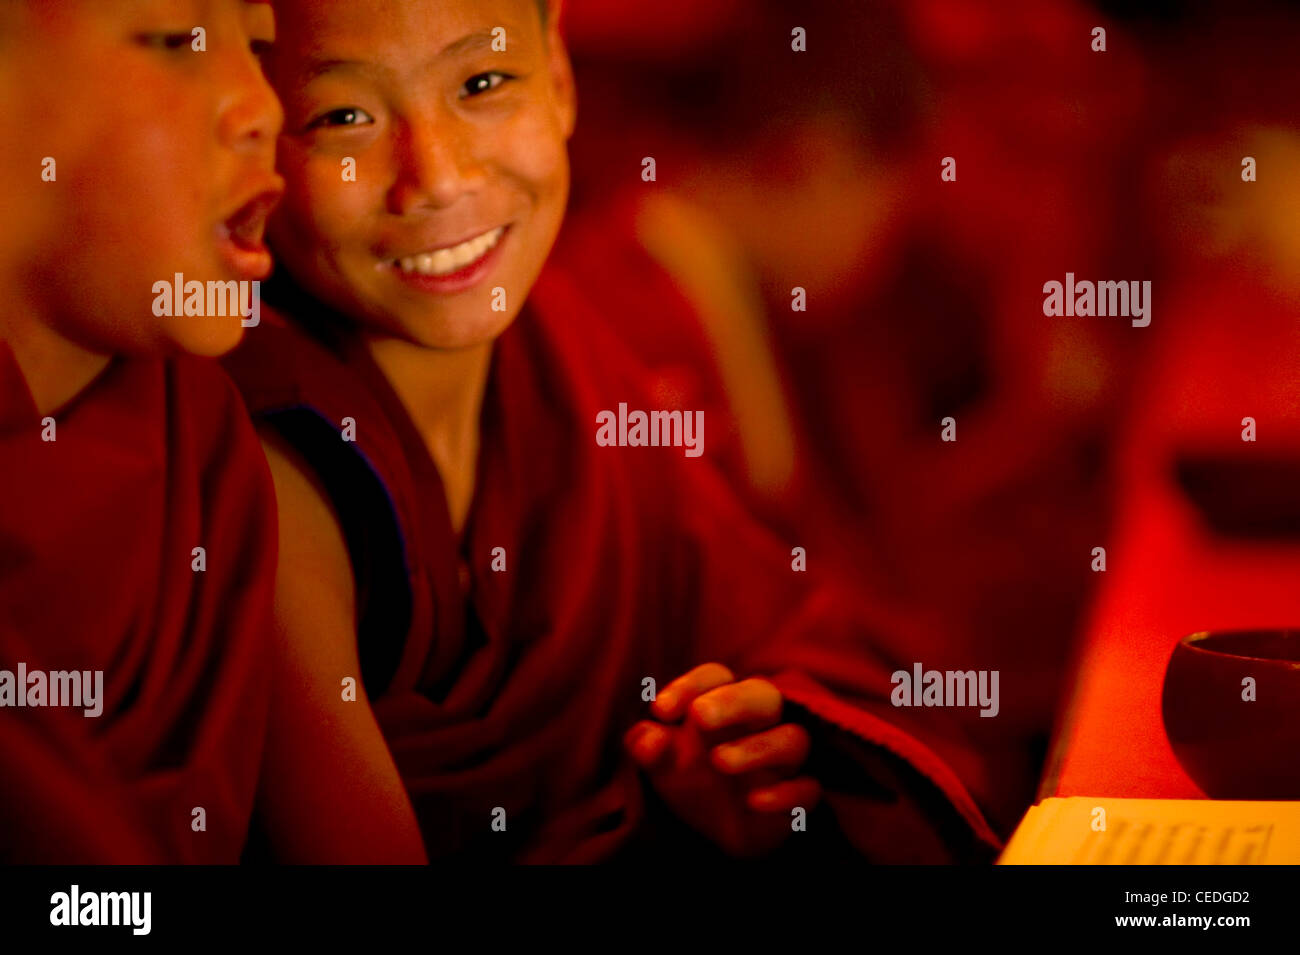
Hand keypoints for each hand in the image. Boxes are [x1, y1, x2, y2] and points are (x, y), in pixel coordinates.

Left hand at [623, 662, 820, 857]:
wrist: (716, 831)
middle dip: (732, 702)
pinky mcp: (798, 796)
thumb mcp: (660, 762)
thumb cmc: (690, 776)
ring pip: (792, 740)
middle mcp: (760, 723)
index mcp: (724, 703)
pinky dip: (785, 794)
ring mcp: (783, 760)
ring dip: (756, 749)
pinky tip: (753, 802)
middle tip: (700, 717)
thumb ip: (646, 745)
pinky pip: (807, 789)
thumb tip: (648, 738)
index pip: (716, 676)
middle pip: (762, 695)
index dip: (690, 686)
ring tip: (719, 761)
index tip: (660, 710)